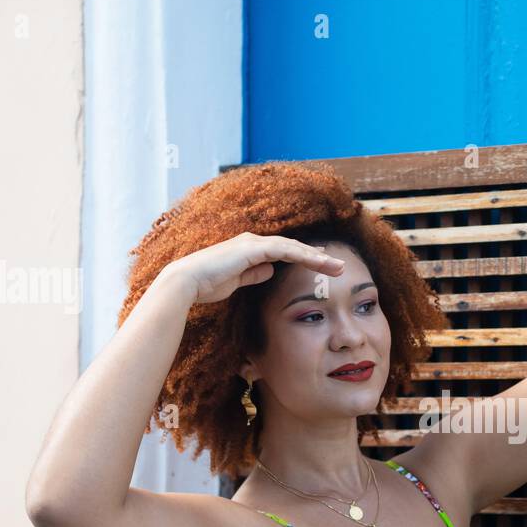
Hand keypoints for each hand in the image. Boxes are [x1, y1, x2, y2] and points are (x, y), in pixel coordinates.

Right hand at [158, 233, 345, 304]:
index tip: (324, 268)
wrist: (186, 282)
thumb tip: (269, 270)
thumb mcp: (236, 281)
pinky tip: (319, 262)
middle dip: (318, 258)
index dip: (305, 259)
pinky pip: (284, 250)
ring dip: (317, 257)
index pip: (285, 253)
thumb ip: (253, 274)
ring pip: (293, 247)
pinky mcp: (252, 248)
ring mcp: (253, 243)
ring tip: (337, 267)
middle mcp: (253, 242)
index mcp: (250, 249)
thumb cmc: (206, 285)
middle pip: (294, 248)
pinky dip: (303, 255)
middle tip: (340, 267)